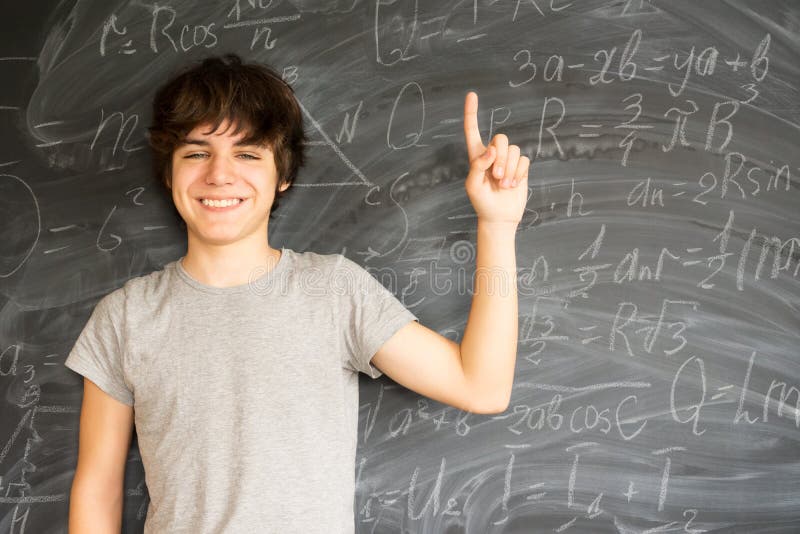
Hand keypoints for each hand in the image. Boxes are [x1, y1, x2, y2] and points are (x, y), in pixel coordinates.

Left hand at [463, 91, 529, 226]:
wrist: (500, 217)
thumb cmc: (482, 203)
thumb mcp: (473, 186)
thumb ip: (478, 166)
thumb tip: (491, 150)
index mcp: (476, 156)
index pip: (473, 130)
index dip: (472, 113)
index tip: (472, 95)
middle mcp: (492, 154)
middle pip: (501, 138)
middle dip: (501, 158)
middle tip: (496, 177)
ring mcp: (507, 160)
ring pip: (514, 150)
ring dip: (509, 170)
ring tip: (504, 186)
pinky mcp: (520, 167)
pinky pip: (524, 160)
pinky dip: (518, 174)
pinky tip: (513, 185)